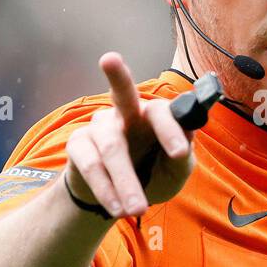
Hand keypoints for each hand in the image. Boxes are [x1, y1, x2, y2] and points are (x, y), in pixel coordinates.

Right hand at [63, 53, 195, 217]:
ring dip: (125, 180)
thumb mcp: (174, 173)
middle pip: (122, 92)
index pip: (163, 112)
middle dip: (116, 75)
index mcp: (153, 116)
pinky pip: (91, 165)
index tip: (180, 153)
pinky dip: (106, 189)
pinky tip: (117, 208)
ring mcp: (99, 127)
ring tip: (137, 208)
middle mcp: (125, 114)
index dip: (172, 129)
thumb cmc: (151, 175)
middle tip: (109, 58)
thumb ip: (183, 157)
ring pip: (111, 147)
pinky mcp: (78, 145)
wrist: (117, 200)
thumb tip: (188, 137)